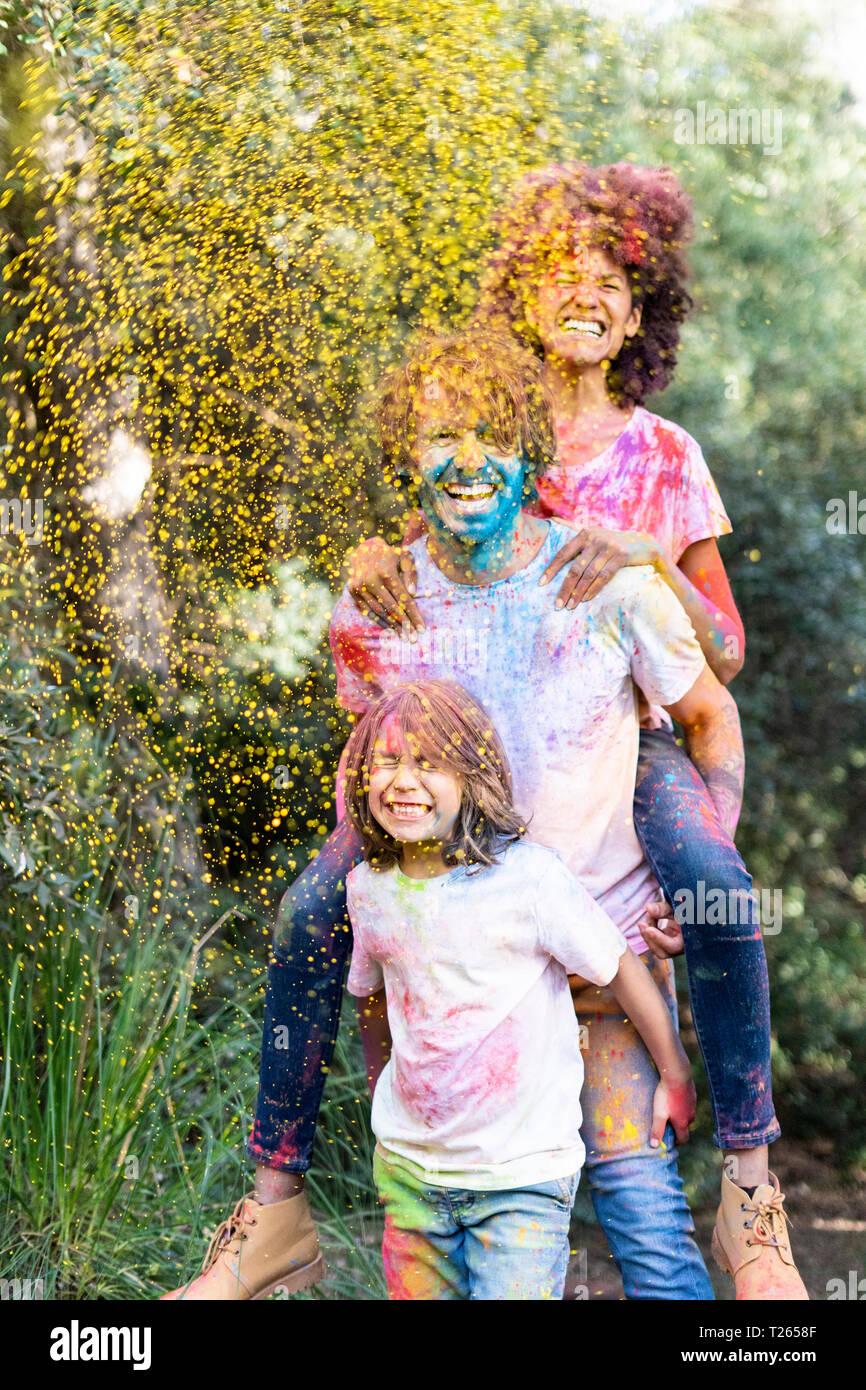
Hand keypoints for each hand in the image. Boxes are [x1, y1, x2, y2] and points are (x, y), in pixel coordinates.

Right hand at [346, 536, 423, 634]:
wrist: (364, 551)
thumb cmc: (391, 556)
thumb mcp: (405, 557)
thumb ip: (411, 573)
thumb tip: (412, 593)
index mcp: (385, 571)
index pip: (402, 598)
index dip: (413, 615)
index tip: (422, 629)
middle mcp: (370, 579)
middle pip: (391, 608)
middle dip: (404, 624)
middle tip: (413, 638)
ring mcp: (359, 586)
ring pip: (379, 611)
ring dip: (392, 625)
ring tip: (404, 636)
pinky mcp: (353, 592)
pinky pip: (368, 611)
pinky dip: (380, 621)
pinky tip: (390, 628)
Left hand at [539, 527, 662, 607]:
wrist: (642, 544)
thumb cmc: (612, 543)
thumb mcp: (594, 534)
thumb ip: (573, 528)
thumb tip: (552, 520)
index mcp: (585, 534)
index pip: (564, 553)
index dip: (552, 569)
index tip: (541, 584)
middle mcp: (595, 538)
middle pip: (575, 568)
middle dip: (565, 588)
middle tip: (557, 605)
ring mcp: (609, 547)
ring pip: (589, 574)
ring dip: (578, 593)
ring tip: (570, 606)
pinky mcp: (621, 556)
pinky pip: (604, 576)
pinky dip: (593, 589)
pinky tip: (585, 599)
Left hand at [638, 899, 683, 959]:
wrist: (689, 910)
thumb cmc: (686, 909)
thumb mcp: (677, 907)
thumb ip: (664, 909)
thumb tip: (648, 908)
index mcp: (689, 940)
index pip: (673, 947)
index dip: (660, 939)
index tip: (648, 929)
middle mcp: (681, 947)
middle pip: (662, 952)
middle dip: (650, 939)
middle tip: (641, 923)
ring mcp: (672, 946)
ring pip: (656, 948)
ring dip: (648, 933)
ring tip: (649, 914)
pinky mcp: (665, 942)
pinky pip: (654, 941)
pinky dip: (649, 930)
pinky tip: (650, 917)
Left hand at [650, 1068, 695, 1147]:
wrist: (677, 1074)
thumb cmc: (666, 1095)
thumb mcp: (659, 1114)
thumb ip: (657, 1130)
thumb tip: (654, 1146)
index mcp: (682, 1122)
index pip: (684, 1138)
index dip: (677, 1142)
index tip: (671, 1142)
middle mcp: (690, 1115)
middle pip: (686, 1126)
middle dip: (678, 1128)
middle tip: (668, 1126)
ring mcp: (693, 1104)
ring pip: (688, 1114)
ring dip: (681, 1116)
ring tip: (671, 1112)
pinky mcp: (692, 1094)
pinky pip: (688, 1103)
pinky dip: (683, 1105)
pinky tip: (675, 1098)